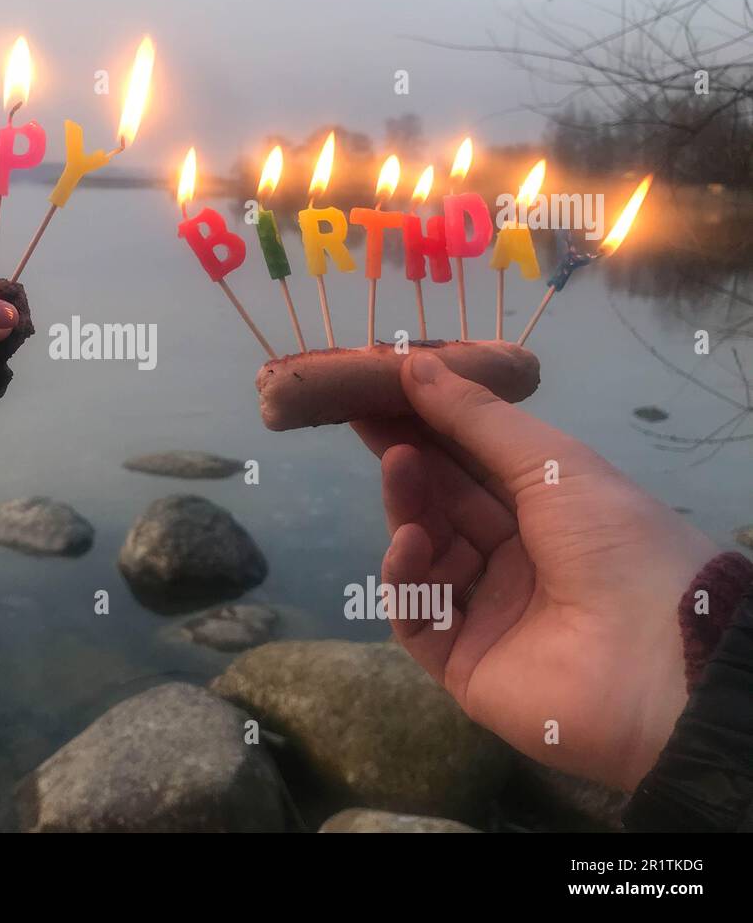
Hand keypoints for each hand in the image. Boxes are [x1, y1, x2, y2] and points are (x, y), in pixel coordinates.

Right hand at [353, 350, 718, 791]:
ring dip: (407, 510)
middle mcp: (516, 562)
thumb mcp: (551, 462)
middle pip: (443, 508)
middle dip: (409, 463)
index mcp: (548, 515)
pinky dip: (408, 577)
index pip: (472, 467)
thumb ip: (476, 417)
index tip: (378, 392)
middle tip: (368, 420)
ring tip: (400, 469)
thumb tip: (413, 362)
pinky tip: (411, 542)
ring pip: (425, 556)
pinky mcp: (463, 664)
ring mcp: (488, 615)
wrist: (658, 658)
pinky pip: (418, 617)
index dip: (428, 428)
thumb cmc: (615, 541)